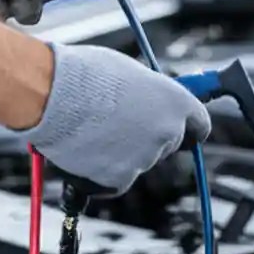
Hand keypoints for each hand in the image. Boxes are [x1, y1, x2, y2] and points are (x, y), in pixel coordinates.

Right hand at [20, 43, 211, 194]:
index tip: (182, 130)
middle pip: (168, 143)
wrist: (54, 95)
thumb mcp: (130, 72)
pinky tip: (87, 150)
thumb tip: (149, 100)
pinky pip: (116, 180)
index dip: (188, 127)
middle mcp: (166, 132)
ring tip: (94, 129)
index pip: (199, 124)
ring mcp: (144, 158)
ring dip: (123, 152)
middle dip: (149, 137)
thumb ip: (149, 92)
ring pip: (140, 161)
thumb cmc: (86, 74)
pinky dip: (103, 172)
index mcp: (175, 102)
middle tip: (120, 124)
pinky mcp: (120, 179)